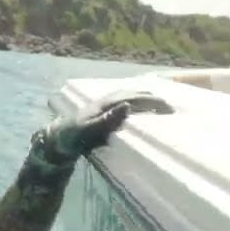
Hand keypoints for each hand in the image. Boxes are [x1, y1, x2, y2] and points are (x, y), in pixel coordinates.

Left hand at [45, 90, 173, 161]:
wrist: (58, 138)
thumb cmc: (74, 136)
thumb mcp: (90, 130)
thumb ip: (108, 119)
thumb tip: (129, 104)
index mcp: (108, 102)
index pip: (136, 97)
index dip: (154, 102)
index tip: (169, 109)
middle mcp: (108, 99)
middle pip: (135, 92)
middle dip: (154, 98)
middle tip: (171, 108)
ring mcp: (105, 103)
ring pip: (131, 94)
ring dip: (147, 97)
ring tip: (161, 103)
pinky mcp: (104, 109)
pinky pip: (125, 100)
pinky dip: (138, 100)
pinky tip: (141, 106)